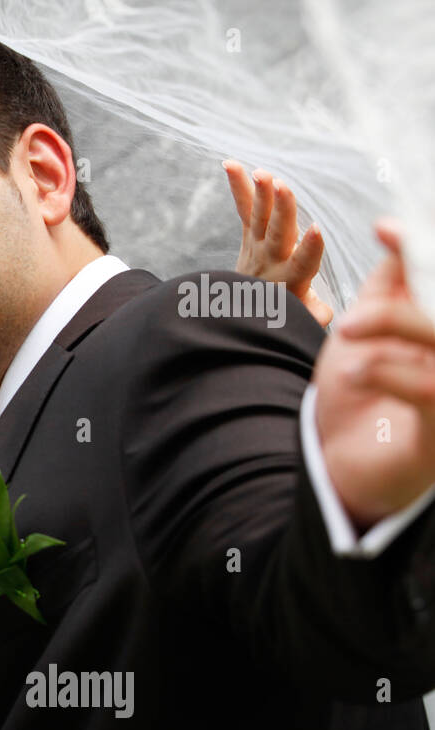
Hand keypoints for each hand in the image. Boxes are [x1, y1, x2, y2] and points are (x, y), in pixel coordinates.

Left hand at [224, 159, 333, 326]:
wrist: (246, 312)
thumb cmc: (286, 312)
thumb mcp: (302, 318)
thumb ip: (314, 314)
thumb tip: (321, 314)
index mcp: (291, 280)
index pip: (303, 263)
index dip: (310, 247)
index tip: (317, 229)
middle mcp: (272, 260)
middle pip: (279, 234)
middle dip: (283, 210)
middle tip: (283, 186)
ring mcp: (257, 245)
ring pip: (260, 217)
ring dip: (262, 192)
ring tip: (261, 170)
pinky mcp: (249, 234)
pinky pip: (244, 207)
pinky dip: (239, 185)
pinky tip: (230, 163)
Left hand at [313, 218, 434, 531]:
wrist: (341, 464)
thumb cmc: (362, 395)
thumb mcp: (368, 327)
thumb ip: (390, 282)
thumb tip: (396, 227)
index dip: (423, 248)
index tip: (384, 229)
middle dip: (400, 299)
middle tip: (352, 313)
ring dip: (392, 326)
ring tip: (348, 334)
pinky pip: (430, 390)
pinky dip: (388, 371)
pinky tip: (356, 372)